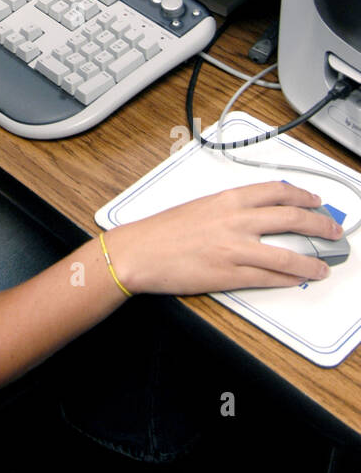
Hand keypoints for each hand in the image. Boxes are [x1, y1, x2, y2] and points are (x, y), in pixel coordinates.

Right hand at [107, 181, 341, 295]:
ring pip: (287, 254)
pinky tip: (299, 280)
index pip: (276, 192)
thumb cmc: (162, 231)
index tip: (315, 200)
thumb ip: (229, 210)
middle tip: (332, 230)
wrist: (139, 251)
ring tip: (324, 265)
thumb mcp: (199, 207)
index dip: (302, 196)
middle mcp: (235, 220)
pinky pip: (269, 278)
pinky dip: (289, 279)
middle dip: (319, 224)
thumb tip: (254, 215)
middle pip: (291, 218)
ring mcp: (234, 248)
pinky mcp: (230, 274)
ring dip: (311, 261)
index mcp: (227, 199)